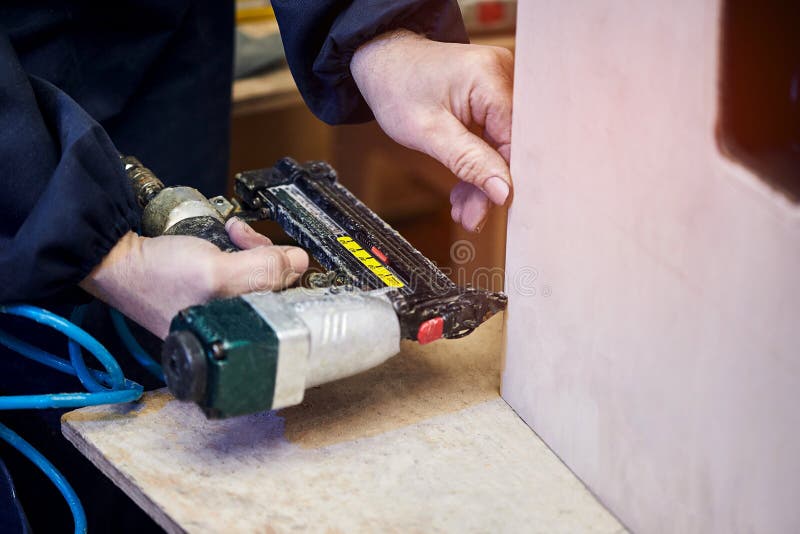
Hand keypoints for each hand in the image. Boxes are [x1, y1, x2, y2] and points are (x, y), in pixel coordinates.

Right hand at [80, 219, 308, 338]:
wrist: (117, 259)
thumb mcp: (217, 273)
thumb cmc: (155, 277)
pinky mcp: (213, 290)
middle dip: (268, 258)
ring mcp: (222, 309)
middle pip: (275, 289)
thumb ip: (263, 270)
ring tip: (236, 234)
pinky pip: (243, 268)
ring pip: (261, 274)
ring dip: (255, 248)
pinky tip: (231, 235)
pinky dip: (242, 248)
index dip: (287, 280)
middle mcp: (229, 328)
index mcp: (231, 341)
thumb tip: (299, 263)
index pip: (283, 312)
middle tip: (249, 241)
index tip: (286, 257)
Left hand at [351, 30, 512, 231]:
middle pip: (511, 144)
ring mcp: (500, 85)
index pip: (515, 139)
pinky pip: (495, 138)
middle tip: (473, 217)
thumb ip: (468, 162)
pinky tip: (466, 191)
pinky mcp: (493, 97)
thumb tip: (503, 192)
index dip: (507, 178)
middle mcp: (503, 75)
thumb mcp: (429, 133)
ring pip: (504, 146)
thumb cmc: (397, 87)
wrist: (383, 62)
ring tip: (465, 210)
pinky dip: (479, 164)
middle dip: (490, 185)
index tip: (492, 209)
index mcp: (489, 78)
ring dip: (483, 180)